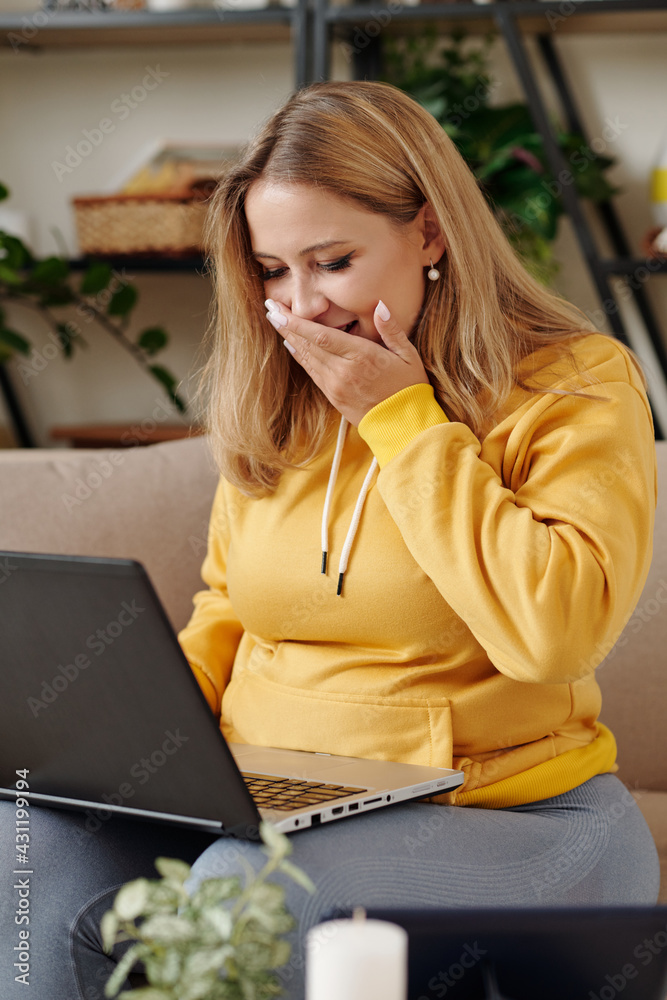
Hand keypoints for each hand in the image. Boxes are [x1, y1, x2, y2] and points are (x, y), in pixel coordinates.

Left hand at [265, 298, 429, 426]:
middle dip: (286, 324)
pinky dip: (299, 356)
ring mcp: (335, 385)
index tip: (279, 309)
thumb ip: (391, 329)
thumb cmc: (409, 388)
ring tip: (274, 320)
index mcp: (361, 356)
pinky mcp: (333, 396)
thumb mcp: (408, 356)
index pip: (321, 336)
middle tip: (269, 307)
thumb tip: (380, 305)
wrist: (403, 426)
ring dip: (289, 337)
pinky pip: (311, 371)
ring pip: (307, 357)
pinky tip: (290, 343)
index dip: (296, 322)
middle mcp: (343, 371)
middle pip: (308, 344)